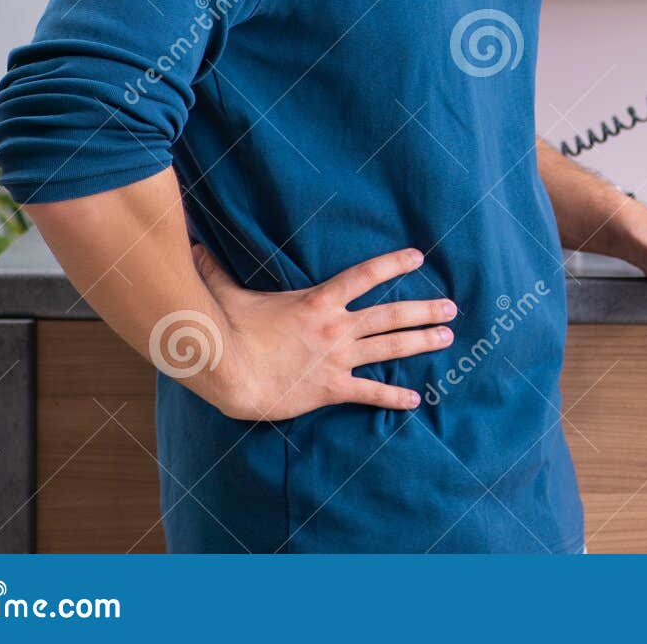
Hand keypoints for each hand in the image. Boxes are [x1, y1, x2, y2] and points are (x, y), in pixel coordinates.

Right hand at [187, 242, 456, 419]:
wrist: (228, 372)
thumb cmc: (228, 331)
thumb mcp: (228, 293)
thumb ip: (219, 270)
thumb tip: (194, 246)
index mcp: (318, 300)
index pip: (365, 275)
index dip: (394, 264)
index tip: (419, 257)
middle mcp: (336, 326)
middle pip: (390, 314)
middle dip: (424, 310)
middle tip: (452, 308)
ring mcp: (337, 358)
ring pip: (390, 347)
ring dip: (420, 342)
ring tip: (447, 338)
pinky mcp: (331, 388)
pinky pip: (369, 393)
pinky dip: (393, 397)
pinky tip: (415, 400)